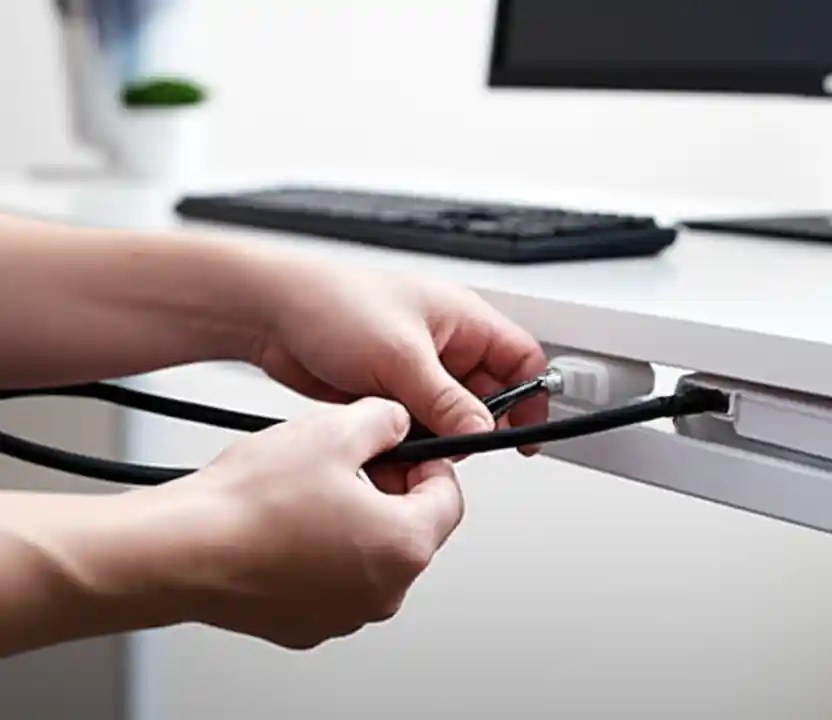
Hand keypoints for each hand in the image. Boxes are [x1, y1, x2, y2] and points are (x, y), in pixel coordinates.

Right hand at [152, 398, 461, 649]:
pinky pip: (330, 581)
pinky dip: (319, 552)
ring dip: (353, 521)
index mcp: (405, 546)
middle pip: (411, 529)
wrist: (179, 551)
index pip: (449, 499)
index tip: (402, 447)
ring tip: (311, 488)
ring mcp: (344, 615)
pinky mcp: (304, 625)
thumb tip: (396, 420)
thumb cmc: (250, 502)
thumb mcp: (334, 429)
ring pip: (369, 557)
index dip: (428, 463)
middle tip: (352, 461)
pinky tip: (286, 523)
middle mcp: (385, 592)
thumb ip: (385, 418)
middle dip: (389, 490)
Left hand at [248, 261, 546, 444]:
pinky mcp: (387, 390)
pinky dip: (408, 442)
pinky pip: (414, 425)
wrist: (267, 313)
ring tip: (414, 446)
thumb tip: (482, 430)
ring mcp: (415, 369)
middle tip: (454, 445)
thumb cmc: (331, 303)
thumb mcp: (401, 357)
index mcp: (462, 319)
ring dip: (436, 437)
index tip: (525, 434)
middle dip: (473, 426)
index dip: (531, 397)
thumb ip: (447, 401)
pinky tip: (392, 448)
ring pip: (448, 417)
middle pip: (487, 397)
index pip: (521, 359)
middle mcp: (444, 343)